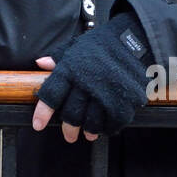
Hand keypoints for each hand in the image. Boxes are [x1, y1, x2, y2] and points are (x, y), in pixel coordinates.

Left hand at [31, 15, 151, 141]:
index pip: (51, 94)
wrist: (138, 41)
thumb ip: (59, 56)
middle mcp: (85, 83)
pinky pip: (112, 123)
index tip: (38, 125)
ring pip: (91, 122)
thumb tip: (41, 63)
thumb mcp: (79, 45)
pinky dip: (107, 128)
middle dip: (68, 128)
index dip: (42, 112)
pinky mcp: (123, 101)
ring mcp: (105, 94)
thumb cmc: (106, 44)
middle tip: (69, 135)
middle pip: (71, 113)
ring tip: (88, 133)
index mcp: (71, 69)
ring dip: (88, 130)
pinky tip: (105, 128)